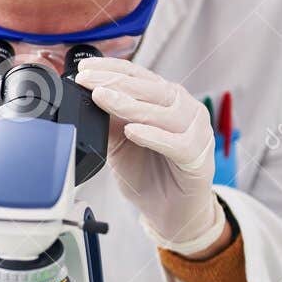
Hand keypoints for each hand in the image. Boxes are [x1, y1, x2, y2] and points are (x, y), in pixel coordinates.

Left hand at [73, 57, 228, 257]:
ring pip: (164, 112)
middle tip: (88, 81)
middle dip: (115, 82)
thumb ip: (108, 121)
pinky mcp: (198, 157)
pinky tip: (132, 131)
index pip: (139, 76)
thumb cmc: (148, 174)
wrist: (168, 212)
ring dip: (131, 105)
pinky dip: (153, 135)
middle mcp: (185, 109)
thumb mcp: (119, 144)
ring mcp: (196, 131)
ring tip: (104, 99)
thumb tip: (86, 99)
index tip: (84, 69)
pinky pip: (176, 143)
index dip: (112, 69)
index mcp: (167, 100)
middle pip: (151, 88)